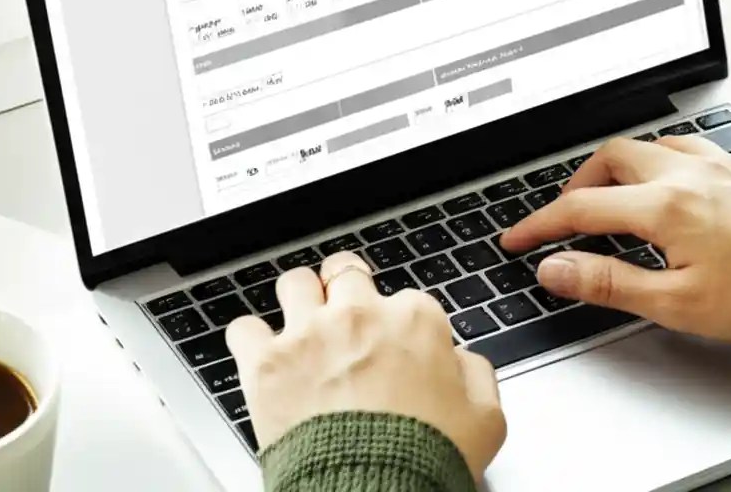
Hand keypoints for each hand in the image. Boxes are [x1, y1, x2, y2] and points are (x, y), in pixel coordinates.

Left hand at [226, 252, 505, 477]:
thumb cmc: (427, 458)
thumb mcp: (487, 419)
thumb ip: (477, 374)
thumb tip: (461, 360)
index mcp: (415, 320)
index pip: (407, 299)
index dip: (402, 325)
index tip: (397, 348)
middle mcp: (359, 315)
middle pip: (346, 272)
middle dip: (347, 290)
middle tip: (346, 315)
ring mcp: (309, 335)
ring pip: (294, 284)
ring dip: (299, 300)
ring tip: (302, 322)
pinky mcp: (267, 364)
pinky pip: (243, 328)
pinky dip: (250, 339)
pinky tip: (261, 352)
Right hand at [502, 136, 730, 343]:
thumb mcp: (678, 303)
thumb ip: (610, 283)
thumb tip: (556, 269)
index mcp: (663, 208)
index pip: (580, 209)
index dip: (540, 225)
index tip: (516, 238)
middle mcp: (682, 176)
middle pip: (606, 161)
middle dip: (574, 187)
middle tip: (561, 219)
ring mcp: (711, 166)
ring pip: (642, 147)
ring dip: (613, 169)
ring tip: (605, 200)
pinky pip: (679, 147)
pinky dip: (653, 161)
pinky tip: (660, 181)